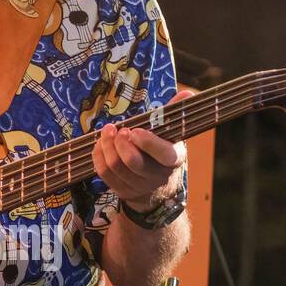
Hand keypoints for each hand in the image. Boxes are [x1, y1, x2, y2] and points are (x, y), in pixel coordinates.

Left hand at [92, 91, 188, 212]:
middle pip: (133, 162)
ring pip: (116, 167)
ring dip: (107, 146)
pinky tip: (101, 145)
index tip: (135, 130)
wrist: (158, 187)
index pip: (164, 154)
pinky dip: (98, 157)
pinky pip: (105, 174)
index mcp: (174, 159)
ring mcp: (139, 186)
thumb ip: (174, 113)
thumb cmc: (161, 151)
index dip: (148, 142)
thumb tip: (187, 93)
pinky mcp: (123, 191)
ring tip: (107, 132)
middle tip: (117, 129)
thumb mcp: (171, 134)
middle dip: (120, 142)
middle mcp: (158, 176)